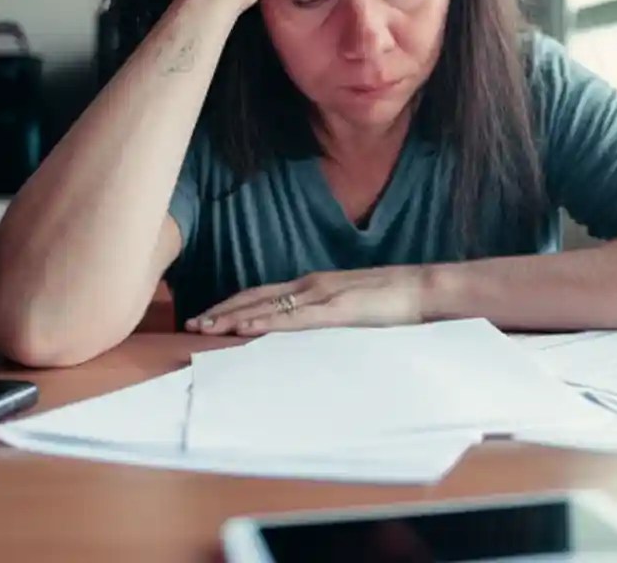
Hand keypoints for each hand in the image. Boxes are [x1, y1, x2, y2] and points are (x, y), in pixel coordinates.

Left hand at [184, 267, 430, 335]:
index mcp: (315, 284)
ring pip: (268, 305)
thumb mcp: (352, 307)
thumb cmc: (393, 302)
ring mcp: (323, 295)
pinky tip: (245, 328)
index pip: (264, 292)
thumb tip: (309, 331)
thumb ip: (328, 315)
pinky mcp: (336, 309)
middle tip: (192, 322)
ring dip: (234, 316)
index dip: (235, 303)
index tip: (209, 314)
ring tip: (206, 326)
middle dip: (223, 309)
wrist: (424, 289)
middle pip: (257, 295)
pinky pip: (293, 317)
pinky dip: (266, 321)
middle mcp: (312, 284)